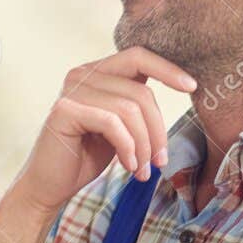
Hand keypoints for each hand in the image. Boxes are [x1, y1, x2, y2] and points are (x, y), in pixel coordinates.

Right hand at [7, 46, 196, 214]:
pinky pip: (112, 123)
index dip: (168, 68)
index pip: (138, 56)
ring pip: (130, 110)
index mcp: (96, 72)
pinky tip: (127, 165)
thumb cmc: (86, 157)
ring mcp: (71, 90)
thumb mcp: (120, 125)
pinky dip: (127, 148)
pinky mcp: (64, 110)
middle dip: (157, 130)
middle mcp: (81, 74)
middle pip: (140, 91)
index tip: (192, 87)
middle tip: (160, 161)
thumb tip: (184, 84)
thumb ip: (137, 103)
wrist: (50, 186)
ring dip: (144, 145)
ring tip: (141, 169)